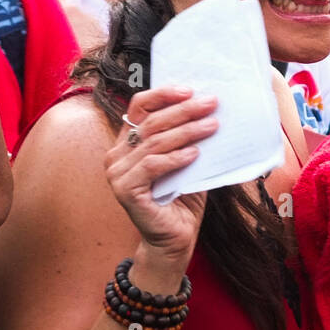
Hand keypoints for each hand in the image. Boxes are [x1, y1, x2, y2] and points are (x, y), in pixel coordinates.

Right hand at [105, 87, 215, 265]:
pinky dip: (175, 158)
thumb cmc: (182, 200)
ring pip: (154, 142)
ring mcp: (117, 173)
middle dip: (183, 110)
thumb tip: (211, 111)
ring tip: (212, 126)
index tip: (190, 89)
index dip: (163, 94)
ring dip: (186, 132)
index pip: (139, 107)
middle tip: (211, 103)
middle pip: (150, 122)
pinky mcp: (125, 191)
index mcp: (128, 143)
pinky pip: (151, 166)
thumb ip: (188, 139)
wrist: (175, 239)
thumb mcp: (187, 162)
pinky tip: (195, 153)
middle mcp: (117, 155)